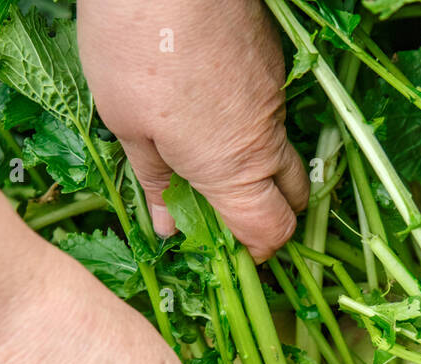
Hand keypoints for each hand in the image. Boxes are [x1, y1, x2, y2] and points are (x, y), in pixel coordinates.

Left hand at [78, 0, 307, 260]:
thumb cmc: (134, 49)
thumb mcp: (126, 126)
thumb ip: (155, 181)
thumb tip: (169, 226)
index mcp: (231, 170)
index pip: (270, 231)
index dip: (257, 252)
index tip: (232, 256)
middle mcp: (265, 139)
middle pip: (293, 195)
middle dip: (270, 213)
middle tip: (227, 213)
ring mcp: (274, 97)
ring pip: (281, 148)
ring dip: (257, 165)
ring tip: (206, 153)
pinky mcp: (271, 61)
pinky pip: (271, 109)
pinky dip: (250, 122)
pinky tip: (208, 103)